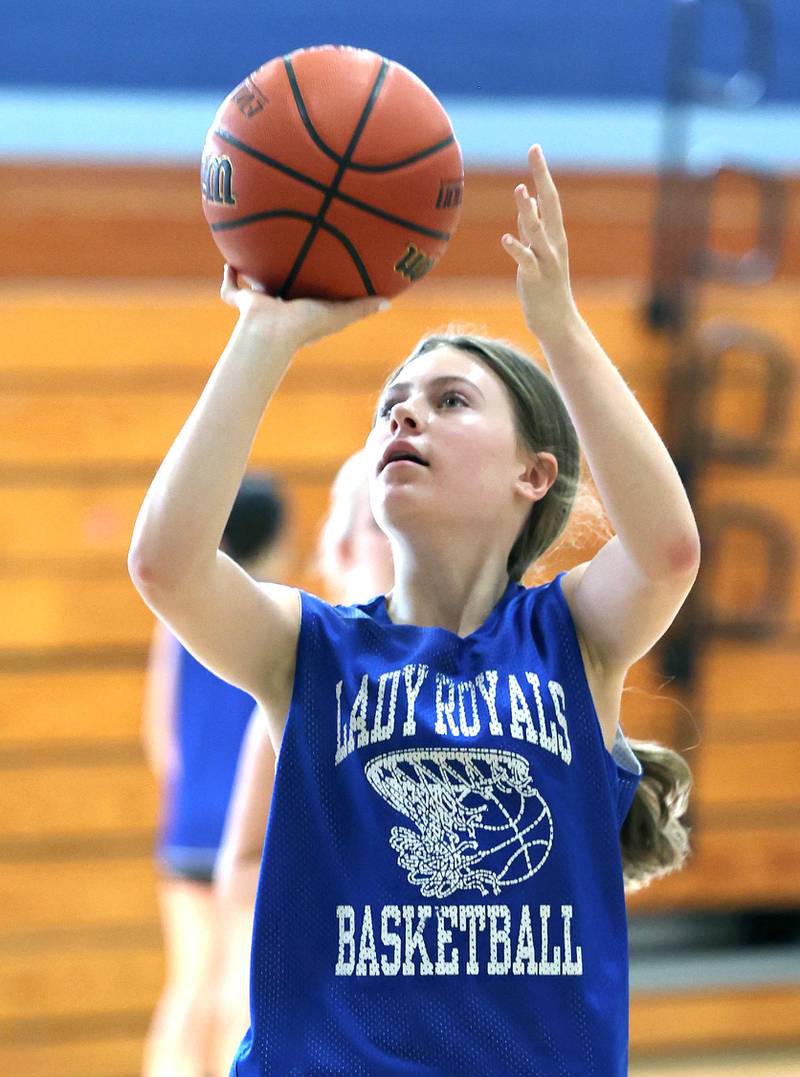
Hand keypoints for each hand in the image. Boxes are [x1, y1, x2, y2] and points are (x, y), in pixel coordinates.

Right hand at [220, 265, 389, 351]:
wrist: (272, 333)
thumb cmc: (307, 325)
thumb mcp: (339, 314)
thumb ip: (361, 308)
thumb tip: (388, 303)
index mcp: (304, 311)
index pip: (313, 298)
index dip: (318, 289)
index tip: (323, 275)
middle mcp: (282, 308)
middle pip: (284, 290)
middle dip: (287, 278)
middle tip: (291, 259)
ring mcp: (261, 307)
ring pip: (256, 288)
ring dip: (256, 274)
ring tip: (257, 252)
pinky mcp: (243, 302)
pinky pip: (233, 288)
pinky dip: (230, 276)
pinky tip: (230, 257)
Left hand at [501, 145, 578, 345]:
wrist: (557, 321)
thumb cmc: (546, 287)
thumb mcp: (539, 252)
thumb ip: (532, 230)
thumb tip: (527, 206)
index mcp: (555, 236)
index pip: (550, 198)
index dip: (542, 174)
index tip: (535, 149)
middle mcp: (554, 243)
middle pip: (551, 204)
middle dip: (542, 177)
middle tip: (535, 151)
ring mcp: (546, 260)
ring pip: (538, 230)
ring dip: (529, 210)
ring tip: (520, 189)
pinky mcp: (534, 278)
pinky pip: (525, 261)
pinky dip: (516, 249)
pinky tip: (505, 239)